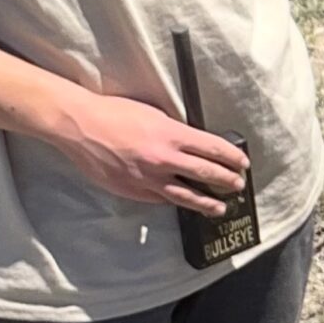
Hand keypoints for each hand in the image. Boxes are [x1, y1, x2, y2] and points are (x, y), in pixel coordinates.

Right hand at [52, 87, 249, 215]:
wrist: (81, 126)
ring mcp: (149, 178)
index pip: (213, 149)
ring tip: (220, 208)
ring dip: (207, 203)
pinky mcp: (134, 191)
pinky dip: (174, 201)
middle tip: (238, 185)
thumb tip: (192, 144)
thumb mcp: (154, 114)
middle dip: (227, 181)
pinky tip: (183, 204)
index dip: (232, 158)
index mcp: (172, 135)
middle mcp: (164, 159)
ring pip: (187, 196)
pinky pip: (160, 199)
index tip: (242, 163)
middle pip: (207, 174)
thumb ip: (175, 132)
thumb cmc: (114, 114)